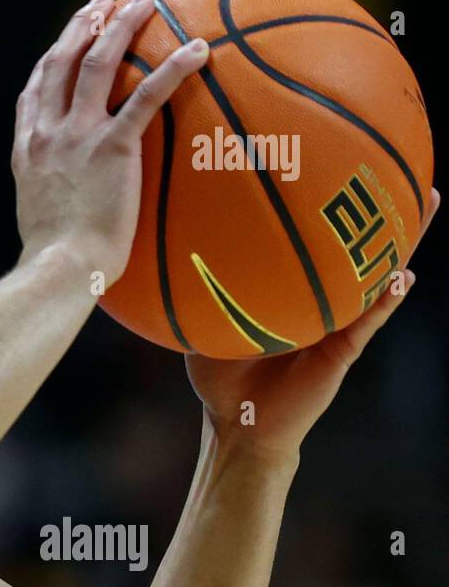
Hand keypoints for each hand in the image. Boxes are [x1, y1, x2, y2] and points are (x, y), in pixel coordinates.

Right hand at [12, 0, 209, 283]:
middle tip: (102, 3)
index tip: (66, 39)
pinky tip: (198, 49)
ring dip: (121, 26)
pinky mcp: (112, 147)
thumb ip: (54, 198)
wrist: (59, 267)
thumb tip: (73, 206)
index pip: (34, 92)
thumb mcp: (40, 221)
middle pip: (63, 63)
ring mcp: (77, 136)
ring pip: (98, 63)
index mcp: (27, 149)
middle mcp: (47, 133)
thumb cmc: (55, 262)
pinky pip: (146, 97)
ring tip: (143, 2)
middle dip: (81, 26)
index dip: (51, 59)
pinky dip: (172, 68)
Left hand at [186, 188, 440, 459]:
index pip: (312, 242)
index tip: (336, 161)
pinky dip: (384, 299)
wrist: (239, 425)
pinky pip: (366, 320)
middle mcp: (320, 301)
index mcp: (290, 291)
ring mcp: (336, 323)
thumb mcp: (203, 322)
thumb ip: (191, 291)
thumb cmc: (220, 378)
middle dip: (380, 207)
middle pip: (356, 246)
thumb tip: (164, 247)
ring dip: (403, 242)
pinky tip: (402, 276)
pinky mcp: (342, 351)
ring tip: (429, 201)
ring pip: (376, 275)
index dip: (327, 207)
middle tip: (402, 164)